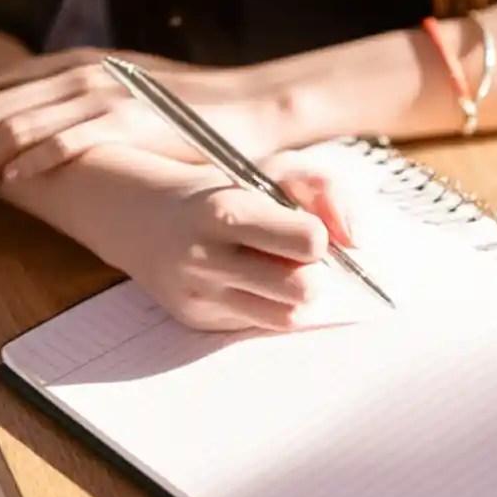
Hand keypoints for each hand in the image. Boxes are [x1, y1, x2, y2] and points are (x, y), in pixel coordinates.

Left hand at [0, 47, 284, 197]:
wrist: (250, 109)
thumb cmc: (192, 113)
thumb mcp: (130, 93)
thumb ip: (89, 103)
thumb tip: (50, 130)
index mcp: (79, 63)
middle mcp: (84, 72)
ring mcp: (105, 95)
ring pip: (18, 124)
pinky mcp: (128, 123)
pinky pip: (61, 141)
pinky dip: (28, 161)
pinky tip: (12, 182)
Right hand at [72, 145, 361, 331]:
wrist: (140, 216)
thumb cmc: (222, 190)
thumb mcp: (271, 170)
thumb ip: (324, 189)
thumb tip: (356, 239)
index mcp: (226, 211)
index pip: (308, 241)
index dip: (318, 235)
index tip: (305, 227)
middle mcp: (207, 257)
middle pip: (303, 289)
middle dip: (312, 272)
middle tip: (294, 255)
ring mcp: (200, 295)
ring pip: (287, 317)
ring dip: (296, 295)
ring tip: (277, 270)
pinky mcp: (197, 321)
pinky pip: (261, 325)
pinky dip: (269, 306)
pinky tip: (250, 282)